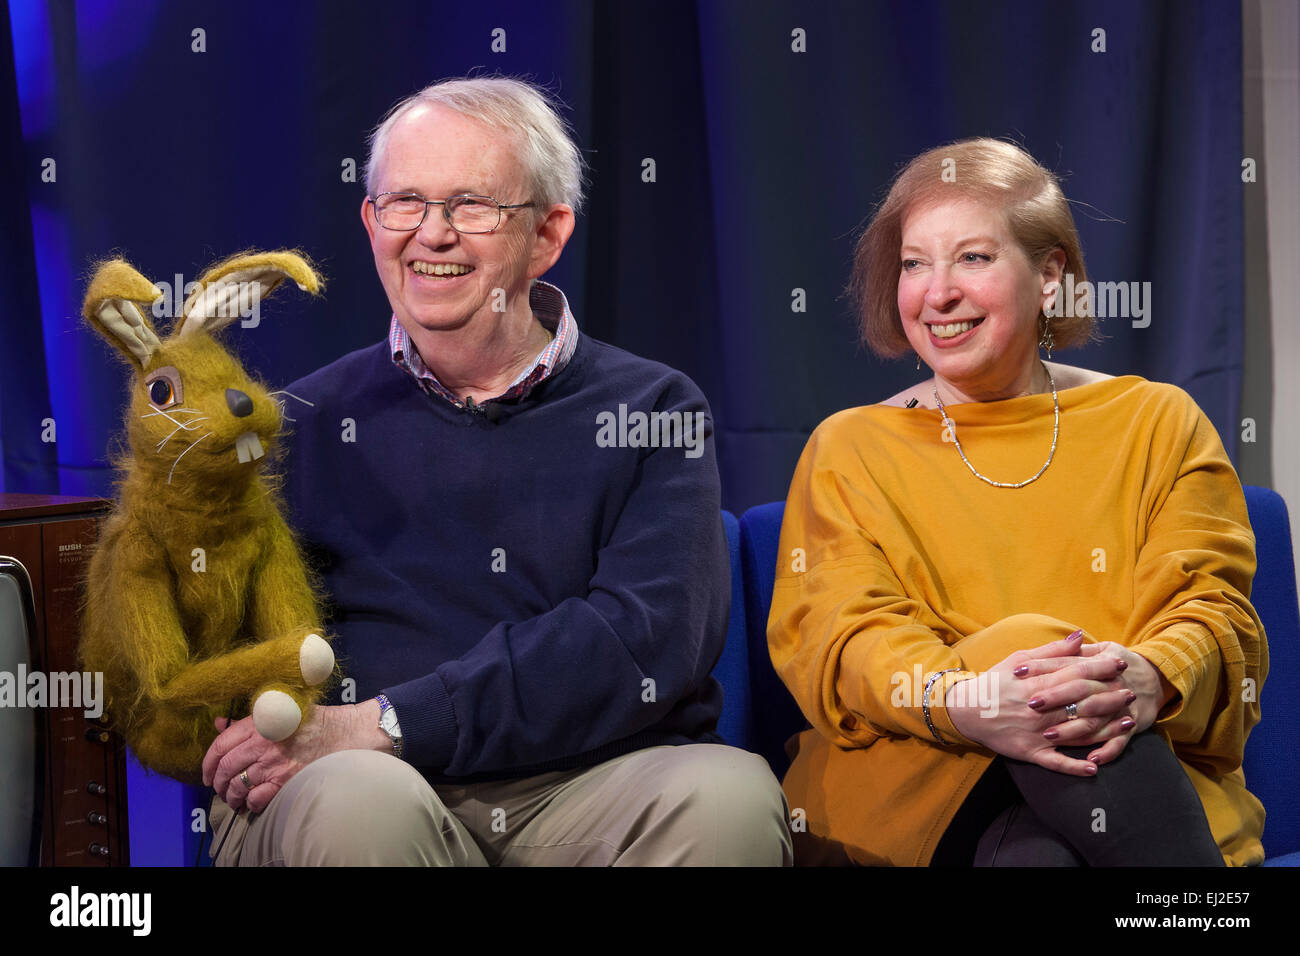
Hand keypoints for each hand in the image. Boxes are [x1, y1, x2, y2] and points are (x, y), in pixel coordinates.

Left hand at [202, 700, 385, 812]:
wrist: (345, 732)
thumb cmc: (313, 720)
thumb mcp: (278, 709)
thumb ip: (247, 718)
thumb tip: (220, 723)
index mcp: (257, 723)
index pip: (220, 746)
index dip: (208, 763)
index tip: (207, 773)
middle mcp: (261, 744)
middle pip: (225, 769)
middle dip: (217, 782)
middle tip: (219, 788)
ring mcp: (273, 764)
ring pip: (237, 787)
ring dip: (231, 796)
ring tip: (234, 798)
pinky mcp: (286, 781)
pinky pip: (257, 799)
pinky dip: (251, 804)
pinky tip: (253, 803)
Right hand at [946, 630, 1126, 776]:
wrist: (965, 710)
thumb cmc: (995, 682)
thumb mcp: (1019, 659)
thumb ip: (1051, 652)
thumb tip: (1079, 636)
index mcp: (1034, 683)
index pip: (1074, 673)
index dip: (1100, 668)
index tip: (1120, 662)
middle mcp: (1037, 709)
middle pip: (1080, 702)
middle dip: (1109, 696)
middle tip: (1131, 692)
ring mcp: (1034, 732)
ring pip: (1074, 731)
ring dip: (1104, 729)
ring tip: (1127, 722)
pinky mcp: (1029, 752)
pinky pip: (1054, 762)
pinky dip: (1074, 766)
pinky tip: (1095, 767)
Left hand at [1017, 642, 1174, 765]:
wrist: (1156, 678)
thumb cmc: (1118, 663)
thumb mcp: (1101, 650)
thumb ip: (1076, 648)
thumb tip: (1051, 642)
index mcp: (1099, 664)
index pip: (1067, 664)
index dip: (1042, 667)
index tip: (1019, 671)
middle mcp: (1110, 685)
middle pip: (1080, 691)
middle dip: (1055, 697)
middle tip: (1030, 703)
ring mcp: (1120, 708)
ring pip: (1096, 720)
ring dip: (1073, 730)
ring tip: (1049, 735)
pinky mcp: (1131, 725)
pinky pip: (1120, 742)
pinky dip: (1107, 752)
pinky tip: (1091, 762)